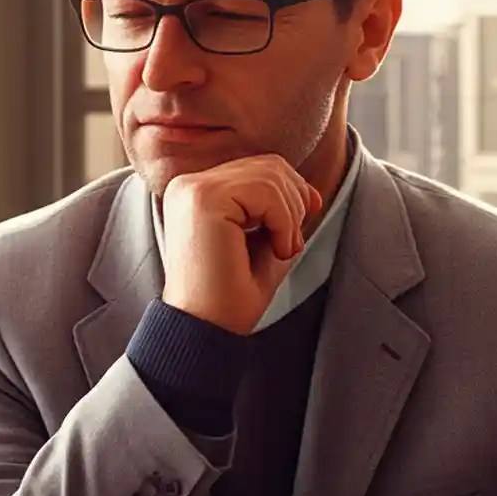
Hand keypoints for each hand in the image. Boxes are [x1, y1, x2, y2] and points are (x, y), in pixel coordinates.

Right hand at [159, 154, 323, 334]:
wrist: (205, 331)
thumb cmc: (229, 298)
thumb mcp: (263, 244)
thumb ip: (278, 212)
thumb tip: (308, 188)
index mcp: (196, 193)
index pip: (258, 167)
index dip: (293, 189)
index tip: (306, 218)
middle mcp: (188, 185)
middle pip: (268, 164)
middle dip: (295, 201)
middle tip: (290, 243)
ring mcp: (192, 189)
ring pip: (271, 174)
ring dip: (290, 216)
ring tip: (281, 250)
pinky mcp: (203, 199)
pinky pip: (265, 190)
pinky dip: (284, 220)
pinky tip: (277, 250)